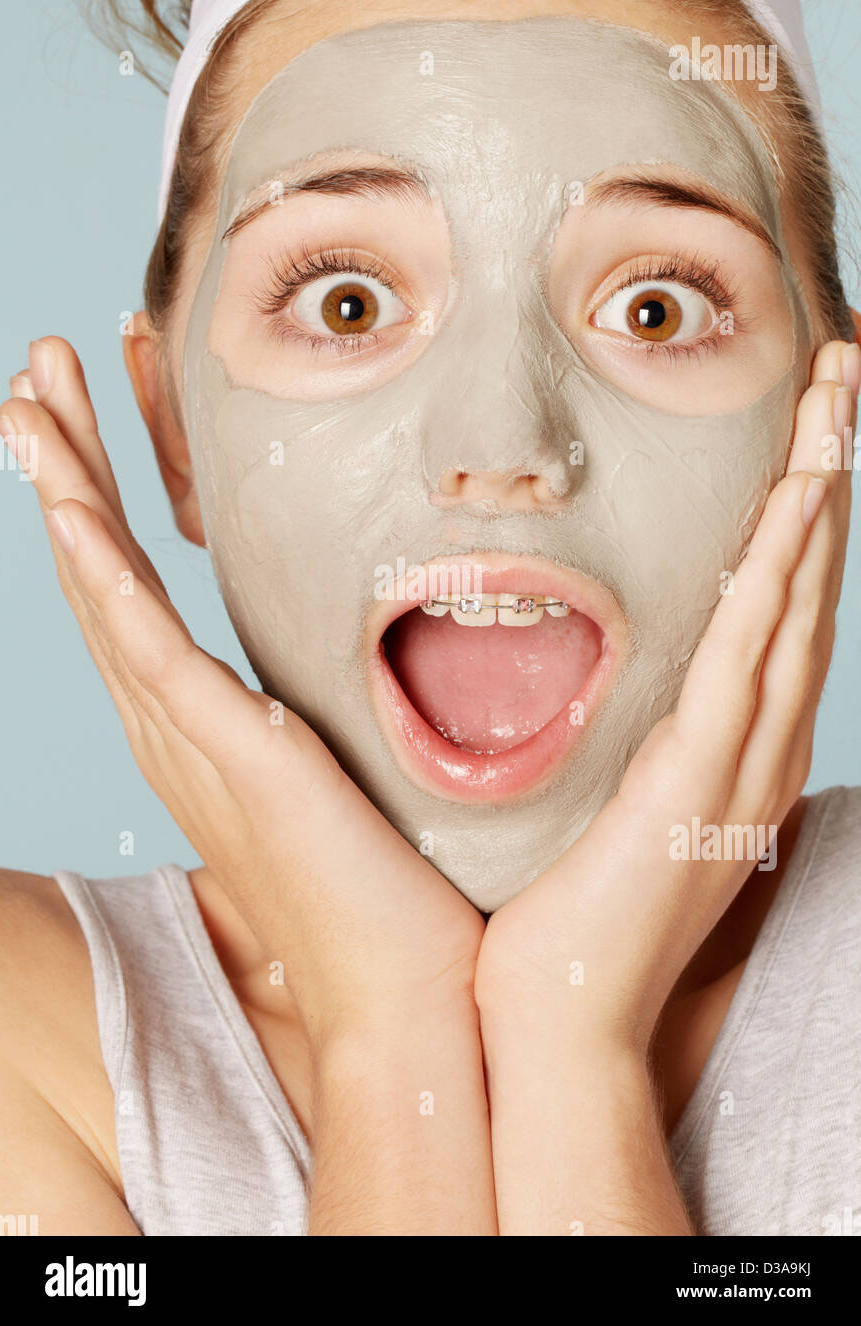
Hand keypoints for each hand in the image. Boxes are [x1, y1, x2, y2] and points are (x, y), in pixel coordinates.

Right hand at [0, 337, 484, 1048]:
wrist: (407, 986)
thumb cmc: (393, 880)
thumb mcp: (352, 753)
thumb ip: (332, 693)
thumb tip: (375, 634)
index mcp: (200, 717)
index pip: (137, 578)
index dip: (111, 482)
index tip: (107, 394)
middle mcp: (173, 722)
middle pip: (97, 568)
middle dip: (66, 460)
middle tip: (39, 367)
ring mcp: (187, 736)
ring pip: (101, 589)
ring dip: (64, 486)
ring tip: (29, 394)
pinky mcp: (223, 753)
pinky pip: (144, 650)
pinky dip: (99, 576)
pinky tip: (69, 508)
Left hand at [477, 337, 856, 1050]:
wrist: (557, 1014)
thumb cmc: (564, 906)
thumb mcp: (604, 797)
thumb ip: (621, 727)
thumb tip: (592, 661)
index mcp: (733, 749)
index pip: (780, 610)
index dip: (804, 515)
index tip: (807, 427)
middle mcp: (758, 751)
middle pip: (809, 590)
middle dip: (830, 476)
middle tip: (844, 376)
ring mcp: (741, 769)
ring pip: (795, 609)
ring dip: (820, 499)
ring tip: (838, 402)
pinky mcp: (701, 785)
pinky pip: (745, 660)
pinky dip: (777, 578)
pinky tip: (796, 503)